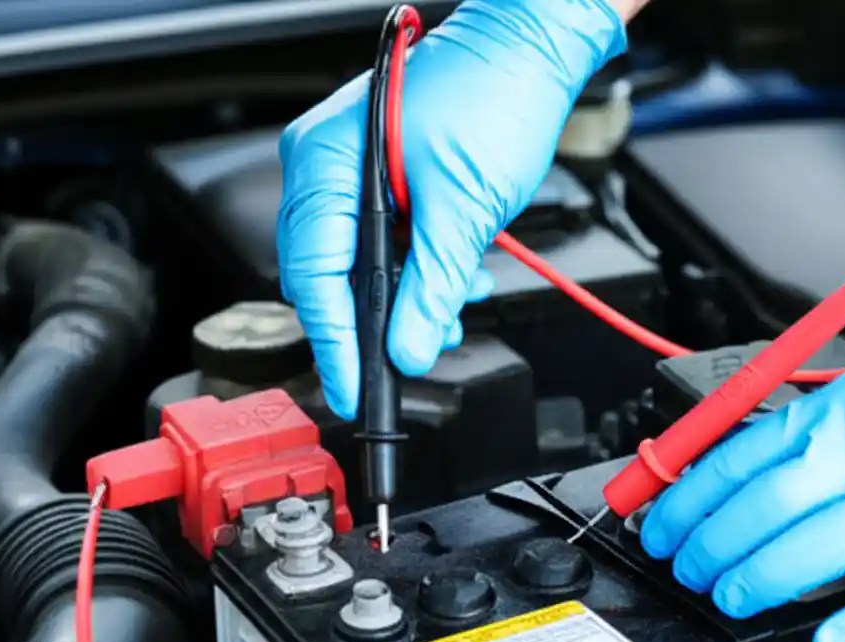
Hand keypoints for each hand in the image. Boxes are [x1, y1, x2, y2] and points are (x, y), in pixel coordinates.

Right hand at [277, 0, 628, 417]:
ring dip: (402, 298)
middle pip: (327, 273)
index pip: (314, 273)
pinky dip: (411, 268)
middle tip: (404, 362)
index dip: (335, 342)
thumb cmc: (495, 94)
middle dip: (372, 324)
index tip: (353, 389)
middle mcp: (323, 165)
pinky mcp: (377, 175)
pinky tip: (447, 282)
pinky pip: (377, 240)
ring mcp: (347, 169)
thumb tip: (408, 350)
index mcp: (326, 163)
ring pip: (356, 264)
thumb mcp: (464, 209)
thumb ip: (432, 290)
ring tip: (446, 316)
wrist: (530, 49)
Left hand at [640, 310, 844, 641]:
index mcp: (840, 410)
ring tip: (731, 598)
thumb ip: (799, 436)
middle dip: (713, 544)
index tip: (657, 530)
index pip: (740, 458)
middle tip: (687, 572)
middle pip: (771, 501)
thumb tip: (712, 473)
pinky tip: (826, 637)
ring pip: (830, 540)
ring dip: (767, 575)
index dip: (686, 501)